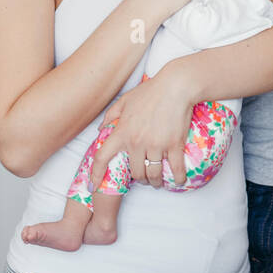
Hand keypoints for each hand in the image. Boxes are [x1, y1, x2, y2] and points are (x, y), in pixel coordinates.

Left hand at [88, 65, 197, 188]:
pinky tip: (179, 180)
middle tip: (144, 178)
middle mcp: (137, 141)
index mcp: (123, 131)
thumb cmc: (151, 91)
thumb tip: (101, 129)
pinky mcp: (174, 145)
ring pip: (153, 174)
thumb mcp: (125, 100)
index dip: (96, 174)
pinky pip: (176, 169)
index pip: (103, 157)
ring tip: (157, 181)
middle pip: (134, 172)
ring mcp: (156, 145)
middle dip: (139, 179)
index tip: (94, 186)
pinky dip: (178, 179)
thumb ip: (111, 115)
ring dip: (155, 182)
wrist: (176, 86)